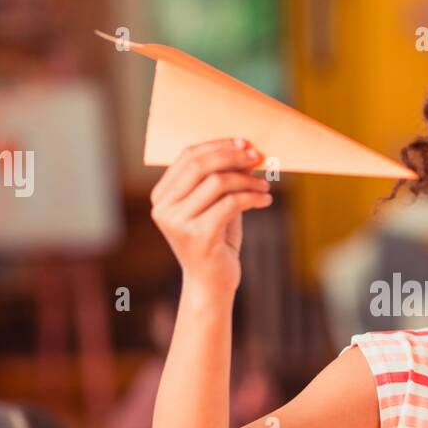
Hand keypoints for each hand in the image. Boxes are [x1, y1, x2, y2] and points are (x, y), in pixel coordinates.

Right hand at [150, 139, 271, 296]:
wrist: (212, 283)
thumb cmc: (215, 241)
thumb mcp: (214, 205)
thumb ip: (221, 179)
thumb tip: (243, 150)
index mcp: (162, 196)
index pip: (187, 156)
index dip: (217, 145)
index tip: (244, 144)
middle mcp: (164, 208)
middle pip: (200, 165)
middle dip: (232, 157)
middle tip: (257, 157)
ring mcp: (178, 223)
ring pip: (218, 182)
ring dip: (247, 180)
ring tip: (264, 185)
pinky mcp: (198, 236)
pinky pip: (231, 204)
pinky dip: (252, 197)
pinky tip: (265, 200)